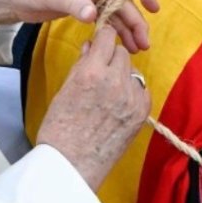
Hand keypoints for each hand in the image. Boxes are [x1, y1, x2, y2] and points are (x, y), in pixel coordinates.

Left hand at [0, 0, 159, 52]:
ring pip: (115, 12)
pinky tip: (120, 45)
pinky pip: (104, 19)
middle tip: (143, 43)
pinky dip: (112, 31)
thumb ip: (73, 3)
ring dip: (126, 29)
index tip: (153, 7)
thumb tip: (94, 15)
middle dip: (135, 20)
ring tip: (138, 49)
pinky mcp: (81, 7)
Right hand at [36, 29, 150, 190]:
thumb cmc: (59, 129)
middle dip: (111, 58)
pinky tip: (119, 103)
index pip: (107, 36)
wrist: (70, 167)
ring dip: (123, 74)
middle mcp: (115, 81)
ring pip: (133, 70)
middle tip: (100, 72)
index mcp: (92, 72)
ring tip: (109, 92)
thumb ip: (81, 64)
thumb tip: (91, 45)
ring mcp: (131, 98)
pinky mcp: (142, 113)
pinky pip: (141, 89)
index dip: (102, 38)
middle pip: (121, 53)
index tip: (99, 43)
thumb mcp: (64, 89)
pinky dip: (133, 91)